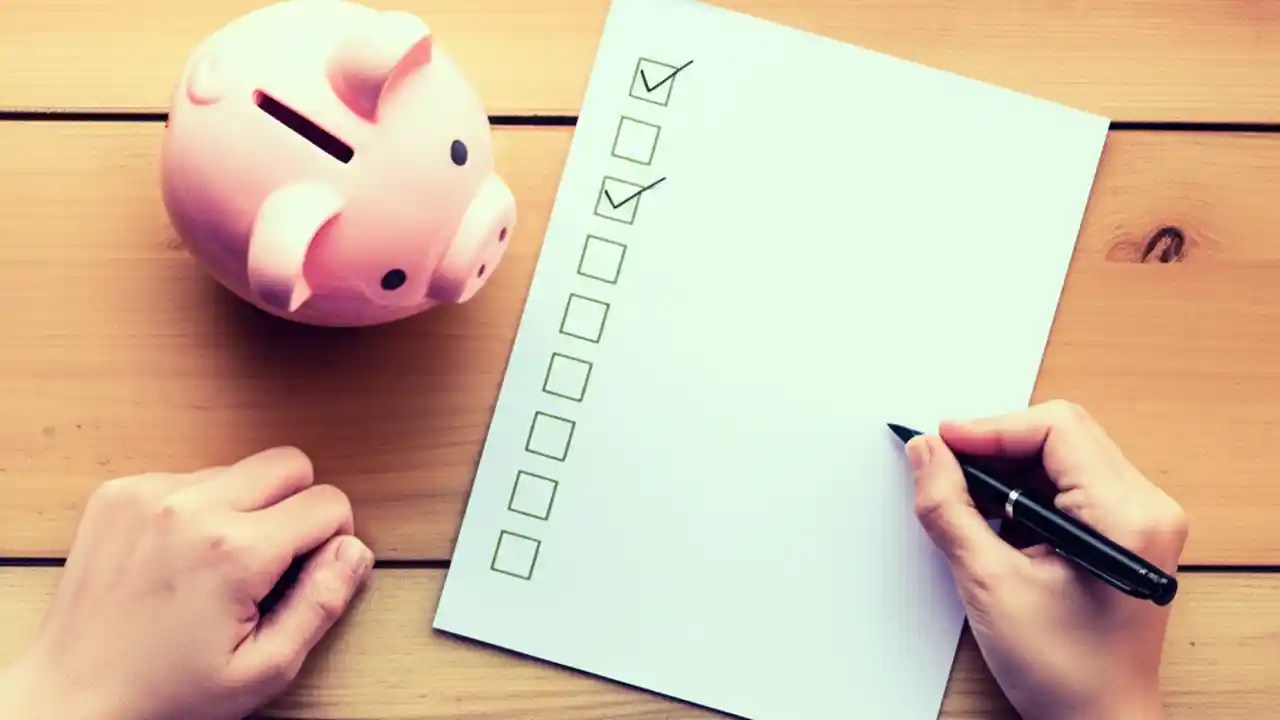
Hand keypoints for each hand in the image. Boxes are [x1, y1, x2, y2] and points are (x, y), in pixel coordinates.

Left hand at [0, 447, 372, 719]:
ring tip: (220, 564)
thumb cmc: (164, 695)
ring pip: (239, 469)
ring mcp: (150, 496)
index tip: (308, 570)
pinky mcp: (120, 495)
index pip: (327, 501)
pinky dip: (199, 507)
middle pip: (289, 464)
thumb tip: (354, 551)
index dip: (333, 537)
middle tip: (275, 559)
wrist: (72, 700)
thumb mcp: (263, 669)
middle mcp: (192, 509)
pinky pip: (190, 476)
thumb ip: (322, 604)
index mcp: (235, 552)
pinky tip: (184, 554)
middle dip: (298, 505)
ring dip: (245, 506)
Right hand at [907, 400, 1187, 719]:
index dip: (991, 428)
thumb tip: (926, 452)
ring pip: (1061, 456)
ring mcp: (1139, 519)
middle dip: (996, 445)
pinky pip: (1068, 483)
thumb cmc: (1067, 671)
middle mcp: (1145, 508)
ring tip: (967, 500)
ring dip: (1008, 469)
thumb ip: (951, 509)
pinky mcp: (1122, 531)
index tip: (942, 442)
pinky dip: (1024, 490)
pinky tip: (995, 518)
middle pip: (1060, 434)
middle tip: (944, 465)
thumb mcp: (991, 584)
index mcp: (1128, 516)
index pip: (1056, 430)